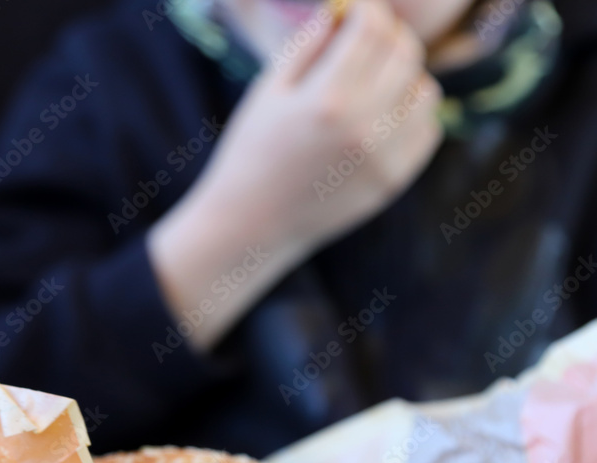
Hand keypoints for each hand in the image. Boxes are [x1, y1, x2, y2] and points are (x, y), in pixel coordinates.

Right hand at [148, 0, 442, 351]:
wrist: (251, 226)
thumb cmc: (250, 153)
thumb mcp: (266, 93)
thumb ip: (306, 47)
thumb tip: (339, 12)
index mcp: (326, 99)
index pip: (372, 28)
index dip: (366, 11)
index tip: (355, 12)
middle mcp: (362, 127)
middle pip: (405, 54)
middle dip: (389, 36)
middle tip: (368, 40)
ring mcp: (383, 158)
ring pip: (425, 91)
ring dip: (406, 76)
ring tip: (376, 81)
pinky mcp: (393, 181)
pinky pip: (427, 130)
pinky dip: (414, 114)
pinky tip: (385, 115)